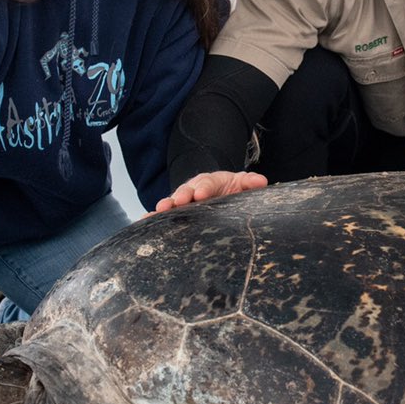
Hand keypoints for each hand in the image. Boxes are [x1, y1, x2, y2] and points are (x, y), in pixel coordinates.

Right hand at [154, 170, 268, 212]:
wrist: (220, 193)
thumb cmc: (231, 189)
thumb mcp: (242, 183)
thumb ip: (250, 182)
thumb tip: (260, 182)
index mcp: (210, 181)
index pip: (206, 183)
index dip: (203, 188)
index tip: (200, 194)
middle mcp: (192, 189)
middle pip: (185, 191)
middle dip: (180, 197)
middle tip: (176, 203)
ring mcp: (183, 201)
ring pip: (172, 203)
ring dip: (165, 207)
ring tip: (156, 212)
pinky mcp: (177, 213)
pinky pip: (164, 216)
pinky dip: (154, 218)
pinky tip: (144, 222)